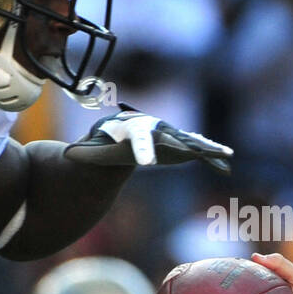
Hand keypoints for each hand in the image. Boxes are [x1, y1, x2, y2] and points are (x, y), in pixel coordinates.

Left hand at [63, 105, 232, 173]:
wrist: (114, 138)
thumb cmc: (100, 144)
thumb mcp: (88, 148)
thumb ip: (82, 151)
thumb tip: (67, 155)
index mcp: (130, 132)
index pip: (137, 140)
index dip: (143, 150)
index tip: (147, 162)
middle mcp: (153, 131)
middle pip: (171, 139)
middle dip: (186, 146)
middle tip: (198, 153)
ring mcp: (167, 137)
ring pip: (189, 143)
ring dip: (206, 150)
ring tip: (225, 155)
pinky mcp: (176, 146)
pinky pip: (196, 150)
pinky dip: (210, 155)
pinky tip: (226, 162)